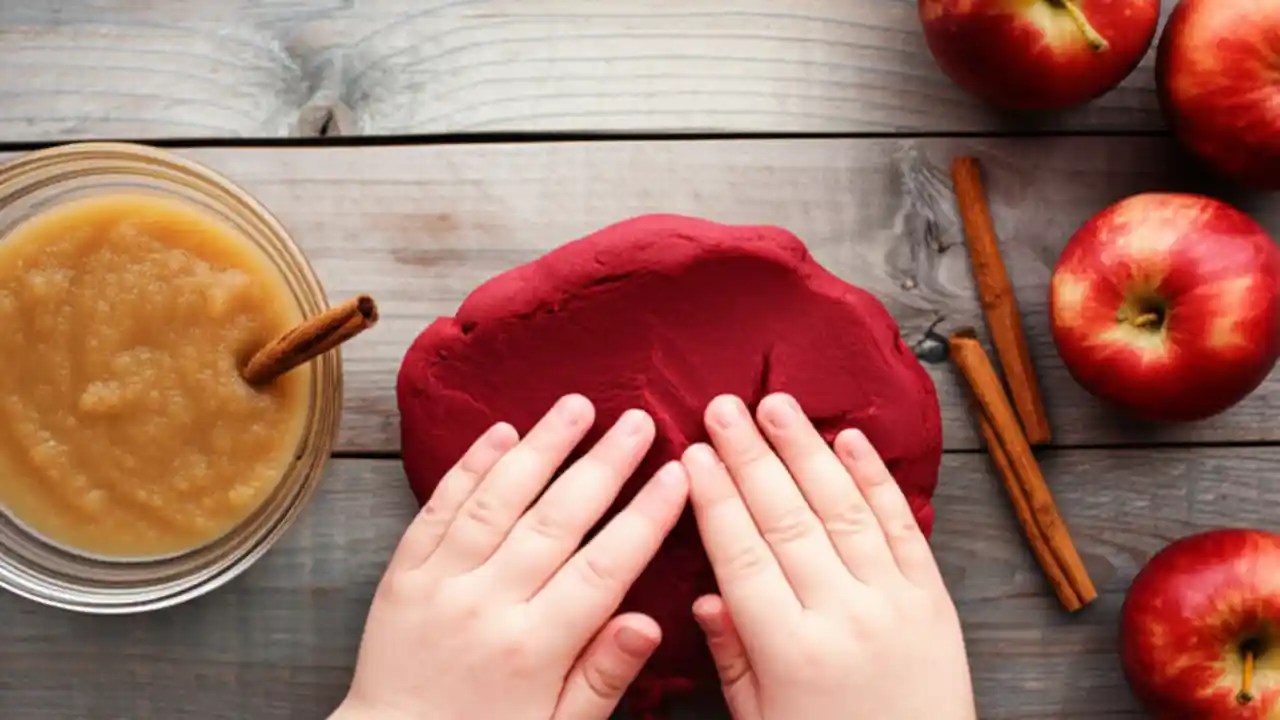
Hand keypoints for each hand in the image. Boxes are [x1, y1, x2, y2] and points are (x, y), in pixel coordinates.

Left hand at [333, 395, 689, 719]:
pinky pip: (439, 509)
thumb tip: (648, 622)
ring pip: (499, 500)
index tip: (678, 474)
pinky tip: (500, 433)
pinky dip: (468, 467)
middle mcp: (488, 606)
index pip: (604, 568)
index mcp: (535, 649)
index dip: (645, 516)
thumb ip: (602, 676)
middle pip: (557, 520)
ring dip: (542, 447)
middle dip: (604, 465)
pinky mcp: (404, 575)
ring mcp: (441, 584)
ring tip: (578, 406)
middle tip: (640, 422)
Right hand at [683, 394, 974, 719]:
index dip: (714, 498)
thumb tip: (706, 592)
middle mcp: (843, 617)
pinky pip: (900, 526)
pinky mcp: (932, 598)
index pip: (741, 556)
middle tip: (723, 407)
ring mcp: (893, 602)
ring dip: (806, 450)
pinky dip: (876, 478)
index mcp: (790, 653)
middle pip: (786, 519)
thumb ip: (732, 655)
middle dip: (750, 456)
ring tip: (776, 404)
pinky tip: (850, 438)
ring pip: (842, 509)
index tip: (690, 453)